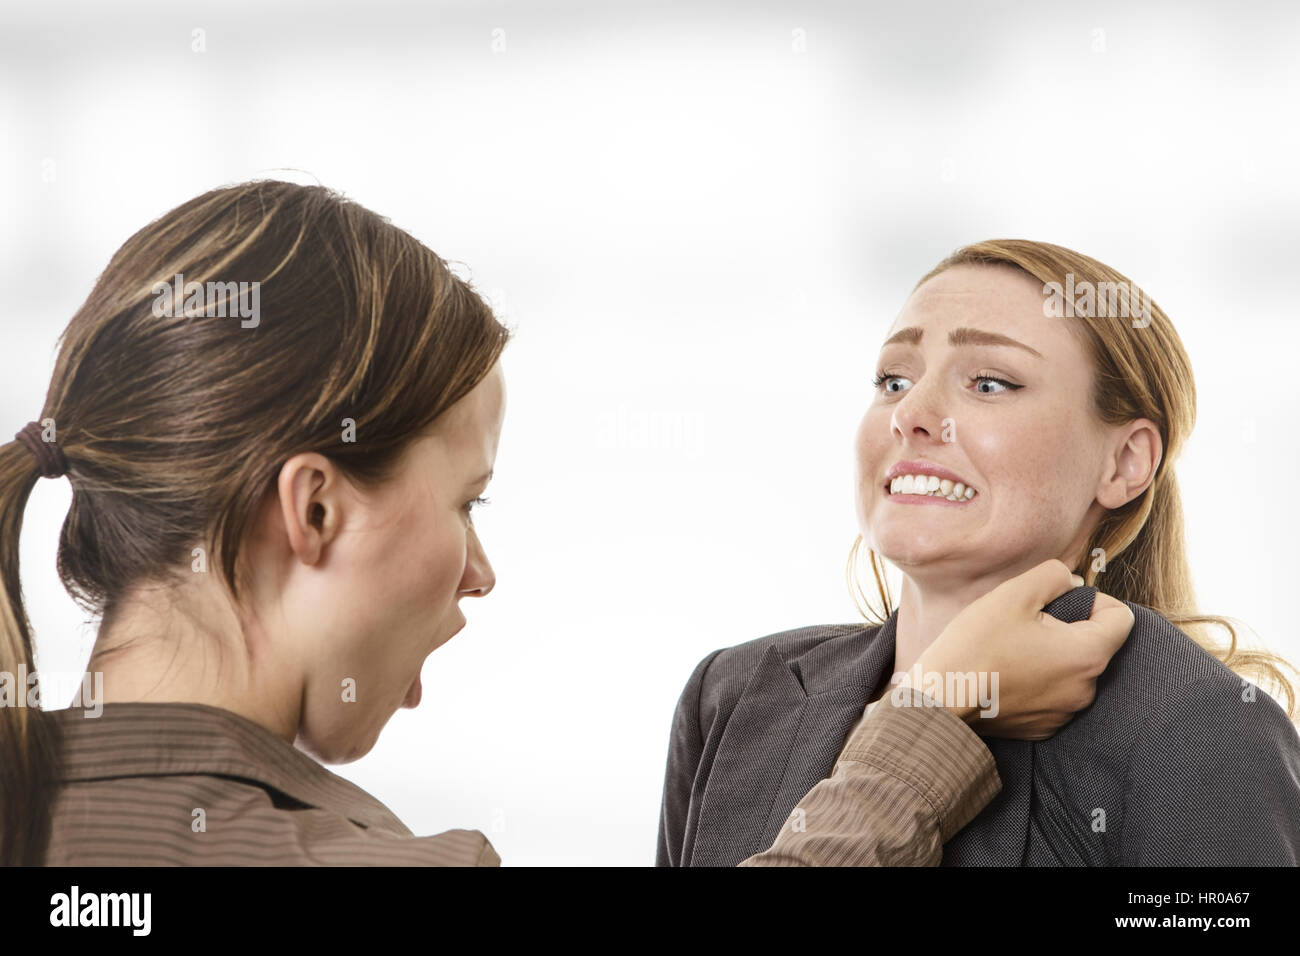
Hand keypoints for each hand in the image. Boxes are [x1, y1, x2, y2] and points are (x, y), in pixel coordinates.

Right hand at [900, 559, 1133, 739]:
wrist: (940, 699)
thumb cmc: (975, 646)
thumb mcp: (1013, 593)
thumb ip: (1054, 575)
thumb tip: (1071, 584)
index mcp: (1087, 654)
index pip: (1122, 618)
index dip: (1094, 600)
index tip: (1058, 602)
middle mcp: (1085, 689)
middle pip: (1095, 644)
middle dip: (1068, 629)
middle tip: (1025, 625)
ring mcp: (1065, 713)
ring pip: (1073, 670)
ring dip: (1053, 656)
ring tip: (1012, 652)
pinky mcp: (1045, 728)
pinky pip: (1054, 694)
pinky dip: (1038, 682)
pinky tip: (1007, 675)